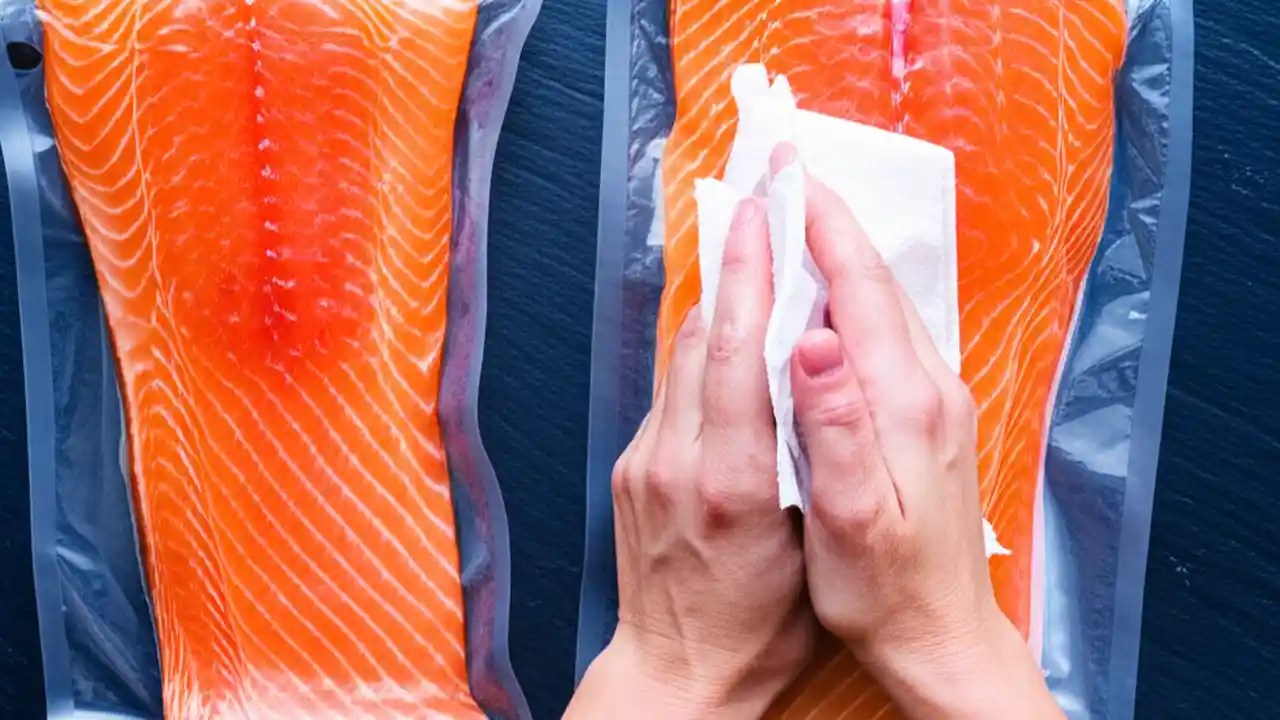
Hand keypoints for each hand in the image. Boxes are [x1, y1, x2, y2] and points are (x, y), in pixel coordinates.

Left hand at [566, 197, 813, 718]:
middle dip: (731, 269)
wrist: (678, 673)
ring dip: (714, 305)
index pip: (736, 358)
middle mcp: (676, 463)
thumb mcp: (811, 551)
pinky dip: (697, 354)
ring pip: (678, 360)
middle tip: (755, 206)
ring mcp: (645, 464)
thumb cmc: (762, 629)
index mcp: (732, 484)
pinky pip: (667, 392)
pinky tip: (723, 333)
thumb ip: (811, 464)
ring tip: (743, 251)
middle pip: (701, 342)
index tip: (762, 218)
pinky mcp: (630, 471)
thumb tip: (816, 380)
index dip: (749, 279)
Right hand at [778, 146, 1062, 719]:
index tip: (790, 177)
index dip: (823, 228)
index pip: (861, 291)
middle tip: (788, 176)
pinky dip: (850, 301)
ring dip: (840, 259)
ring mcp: (934, 402)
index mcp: (906, 404)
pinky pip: (886, 336)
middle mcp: (929, 390)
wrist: (942, 635)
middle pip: (877, 285)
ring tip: (798, 221)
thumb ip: (835, 424)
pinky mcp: (927, 418)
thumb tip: (812, 340)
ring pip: (883, 307)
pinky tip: (822, 302)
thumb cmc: (885, 588)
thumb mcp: (849, 516)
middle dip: (830, 225)